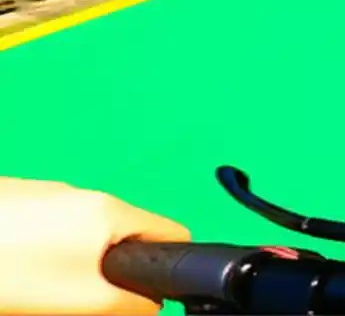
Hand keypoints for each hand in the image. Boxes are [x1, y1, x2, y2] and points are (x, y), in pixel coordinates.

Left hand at [0, 177, 189, 315]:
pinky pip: (49, 230)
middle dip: (109, 270)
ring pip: (83, 236)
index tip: (140, 294)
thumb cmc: (10, 270)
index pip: (173, 234)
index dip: (166, 269)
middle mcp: (85, 194)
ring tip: (37, 286)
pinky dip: (41, 253)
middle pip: (123, 237)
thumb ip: (130, 304)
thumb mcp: (82, 301)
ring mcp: (48, 194)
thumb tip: (152, 305)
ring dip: (73, 263)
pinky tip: (15, 271)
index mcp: (111, 211)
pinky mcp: (17, 200)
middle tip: (76, 298)